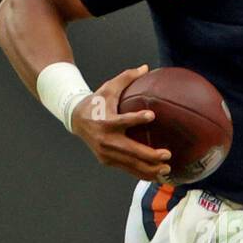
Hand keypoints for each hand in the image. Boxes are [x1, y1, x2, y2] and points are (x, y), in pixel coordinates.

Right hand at [71, 65, 171, 181]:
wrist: (76, 119)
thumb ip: (127, 78)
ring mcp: (106, 153)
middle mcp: (105, 139)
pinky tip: (156, 175)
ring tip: (166, 169)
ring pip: (130, 164)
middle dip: (149, 155)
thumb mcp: (109, 87)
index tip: (151, 116)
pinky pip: (127, 169)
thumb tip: (146, 67)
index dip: (136, 119)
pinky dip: (141, 173)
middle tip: (167, 155)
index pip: (123, 120)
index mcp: (106, 121)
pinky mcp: (107, 161)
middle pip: (129, 150)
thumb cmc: (97, 102)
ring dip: (149, 168)